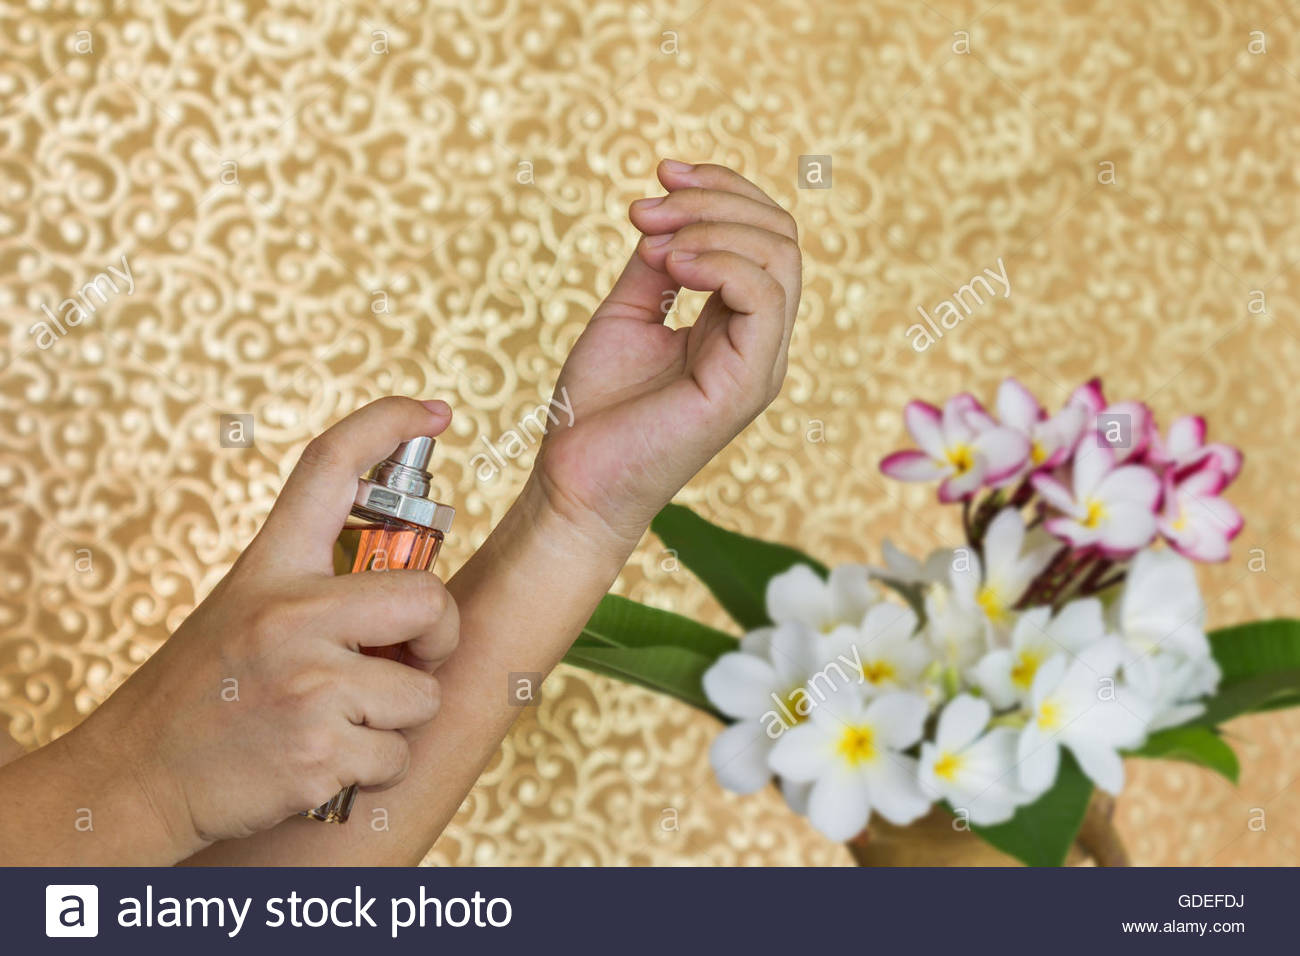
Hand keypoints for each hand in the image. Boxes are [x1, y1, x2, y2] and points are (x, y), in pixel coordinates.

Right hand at [64, 398, 460, 845]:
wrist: (139, 778)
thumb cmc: (207, 692)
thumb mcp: (247, 610)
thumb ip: (322, 591)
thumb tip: (417, 584)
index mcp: (271, 567)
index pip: (331, 466)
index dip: (389, 424)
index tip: (435, 411)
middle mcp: (290, 615)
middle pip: (428, 598)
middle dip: (439, 635)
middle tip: (414, 656)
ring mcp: (306, 684)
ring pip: (421, 693)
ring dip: (394, 719)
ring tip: (334, 722)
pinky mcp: (317, 752)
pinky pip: (397, 755)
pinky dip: (373, 770)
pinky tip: (321, 763)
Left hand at [532, 160, 800, 550]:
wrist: (574, 479)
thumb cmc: (597, 408)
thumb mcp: (626, 313)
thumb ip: (656, 263)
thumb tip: (669, 213)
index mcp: (736, 323)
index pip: (763, 233)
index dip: (719, 188)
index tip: (658, 174)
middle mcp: (759, 341)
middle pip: (779, 234)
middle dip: (714, 198)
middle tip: (645, 210)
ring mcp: (759, 363)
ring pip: (779, 258)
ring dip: (711, 227)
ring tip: (653, 246)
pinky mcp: (747, 384)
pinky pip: (764, 299)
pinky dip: (720, 263)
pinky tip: (670, 267)